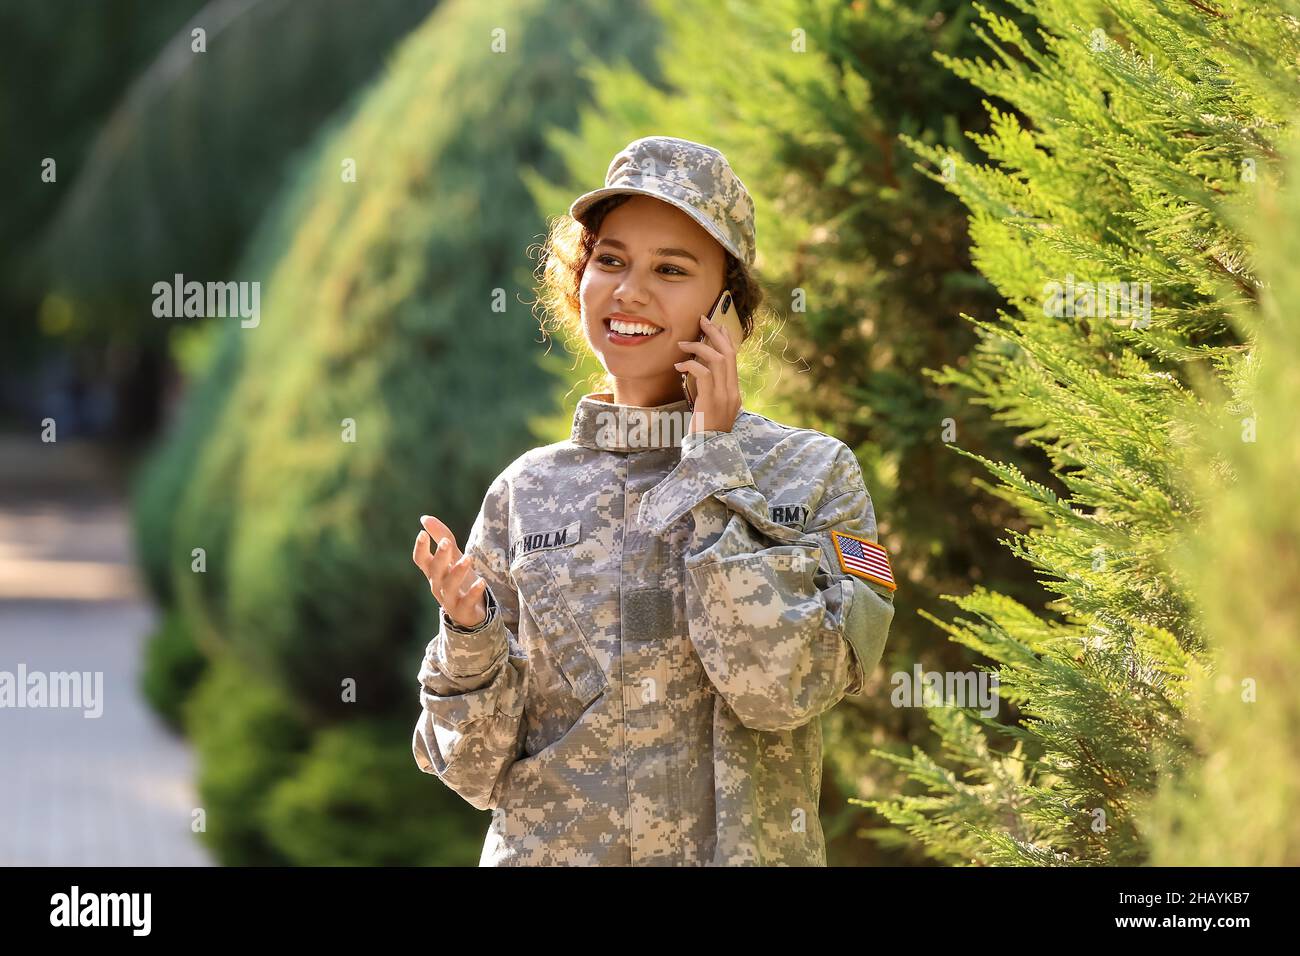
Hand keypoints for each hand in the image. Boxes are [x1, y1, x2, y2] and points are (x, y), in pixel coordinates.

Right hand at [412, 514, 487, 628]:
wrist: (468, 612)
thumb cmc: (458, 580)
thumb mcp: (452, 558)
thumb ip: (442, 537)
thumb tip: (424, 518)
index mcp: (433, 572)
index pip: (421, 560)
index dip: (420, 548)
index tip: (422, 533)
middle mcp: (437, 585)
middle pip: (435, 571)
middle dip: (440, 557)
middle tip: (446, 543)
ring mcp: (449, 599)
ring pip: (449, 586)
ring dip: (458, 572)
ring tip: (468, 558)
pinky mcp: (463, 610)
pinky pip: (466, 602)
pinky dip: (473, 592)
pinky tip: (482, 582)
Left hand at [674, 314, 740, 434]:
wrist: (709, 453)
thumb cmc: (706, 434)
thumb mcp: (712, 411)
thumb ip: (712, 393)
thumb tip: (702, 376)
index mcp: (734, 392)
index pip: (733, 359)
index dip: (726, 340)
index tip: (717, 326)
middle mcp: (732, 391)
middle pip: (728, 353)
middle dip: (715, 334)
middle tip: (703, 320)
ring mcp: (724, 396)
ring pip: (718, 360)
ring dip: (699, 347)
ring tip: (683, 344)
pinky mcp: (711, 400)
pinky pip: (704, 374)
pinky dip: (691, 365)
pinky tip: (679, 366)